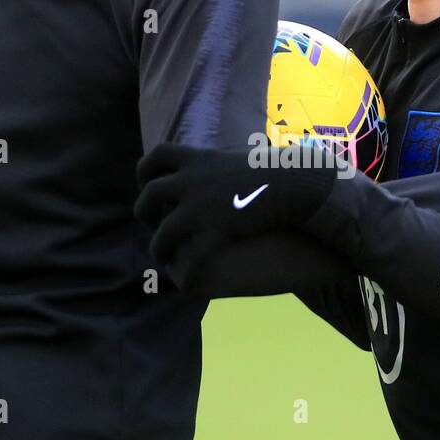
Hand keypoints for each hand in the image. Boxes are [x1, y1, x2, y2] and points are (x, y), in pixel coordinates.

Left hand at [134, 141, 339, 270]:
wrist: (295, 184)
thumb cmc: (279, 170)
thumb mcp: (245, 157)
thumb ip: (229, 160)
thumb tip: (236, 157)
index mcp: (198, 157)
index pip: (156, 156)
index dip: (145, 169)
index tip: (146, 182)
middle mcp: (191, 180)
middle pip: (150, 195)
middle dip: (144, 211)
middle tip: (151, 222)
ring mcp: (199, 207)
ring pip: (162, 234)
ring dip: (158, 248)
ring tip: (161, 256)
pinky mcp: (213, 232)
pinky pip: (190, 261)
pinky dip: (187, 275)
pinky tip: (187, 284)